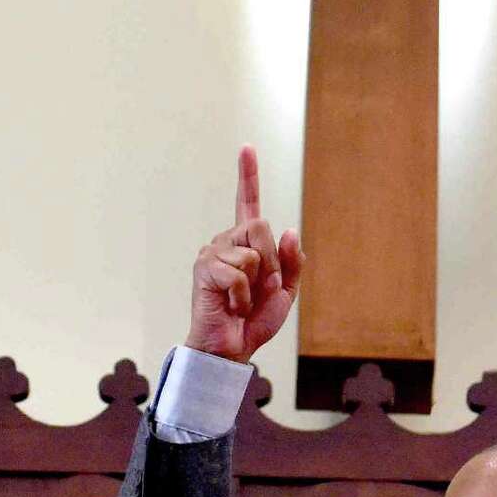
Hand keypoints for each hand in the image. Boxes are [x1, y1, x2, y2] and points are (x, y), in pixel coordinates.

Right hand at [185, 146, 304, 362]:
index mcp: (247, 244)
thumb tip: (288, 230)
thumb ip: (292, 262)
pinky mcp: (204, 268)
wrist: (233, 348)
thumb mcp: (285, 290)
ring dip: (256, 283)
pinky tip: (231, 306)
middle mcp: (227, 242)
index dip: (248, 175)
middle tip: (261, 288)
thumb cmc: (254, 320)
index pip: (248, 203)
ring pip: (252, 252)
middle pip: (259, 225)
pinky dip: (243, 296)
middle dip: (272, 260)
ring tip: (241, 300)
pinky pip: (239, 273)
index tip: (246, 148)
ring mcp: (212, 253)